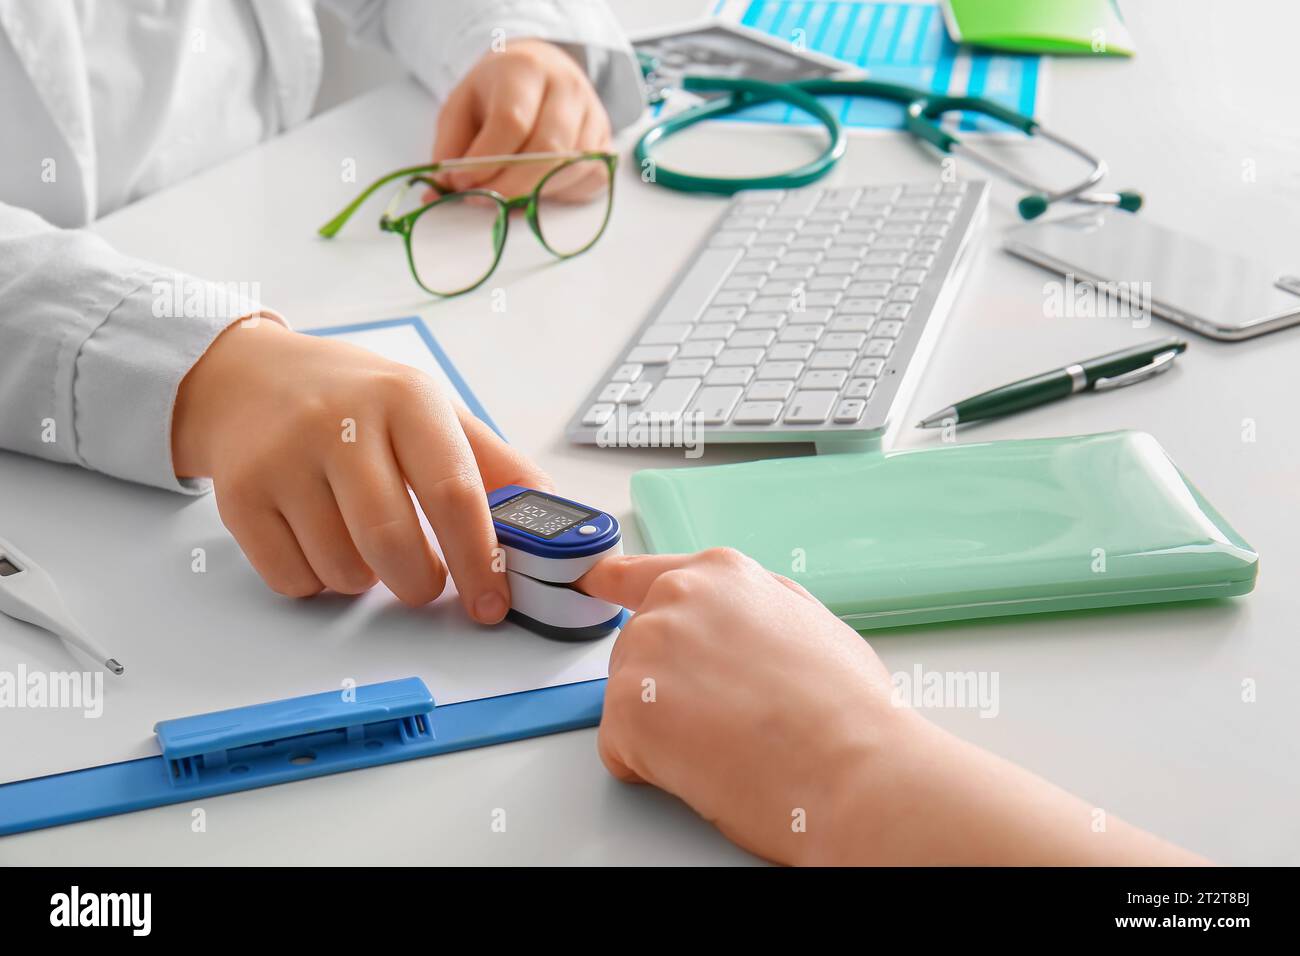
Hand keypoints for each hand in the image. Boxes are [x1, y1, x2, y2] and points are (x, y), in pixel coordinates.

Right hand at [172, 319, 549, 620]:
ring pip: (343, 569)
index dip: (480, 558)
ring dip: (366, 579)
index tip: (494, 602)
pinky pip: (294, 579)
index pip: (454, 492)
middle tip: (427, 581)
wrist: (248, 377)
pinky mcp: (239, 495)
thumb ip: (495, 464)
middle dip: (421, 582)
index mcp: (405, 398)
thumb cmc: (356, 400)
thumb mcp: (431, 410)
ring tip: (364, 539)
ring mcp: (283, 458)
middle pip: (393, 542)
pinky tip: (319, 538)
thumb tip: (554, 518)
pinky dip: (318, 580)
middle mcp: (340, 422)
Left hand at [432, 38, 611, 198]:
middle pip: (547, 150)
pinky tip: (536, 190)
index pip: (512, 122)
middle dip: (510, 186)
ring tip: (504, 199)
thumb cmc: (497, 93)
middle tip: (481, 201)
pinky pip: (589, 180)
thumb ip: (449, 148)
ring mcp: (593, 117)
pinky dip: (560, 195)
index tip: (461, 182)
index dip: (485, 160)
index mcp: (526, 70)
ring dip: (534, 195)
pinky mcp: (605, 144)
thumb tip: (440, 194)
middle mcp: (568, 89)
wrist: (539, 71)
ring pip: (570, 170)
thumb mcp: (462, 106)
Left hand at [578, 548, 905, 864]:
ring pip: (627, 699)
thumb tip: (734, 621)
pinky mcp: (629, 707)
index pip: (636, 573)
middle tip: (726, 718)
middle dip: (665, 687)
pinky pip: (619, 747)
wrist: (854, 768)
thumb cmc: (847, 709)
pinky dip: (650, 768)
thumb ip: (753, 608)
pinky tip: (705, 765)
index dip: (612, 588)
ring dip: (661, 728)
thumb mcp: (810, 623)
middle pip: (634, 650)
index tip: (591, 585)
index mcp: (721, 575)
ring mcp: (647, 651)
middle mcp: (676, 600)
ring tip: (726, 741)